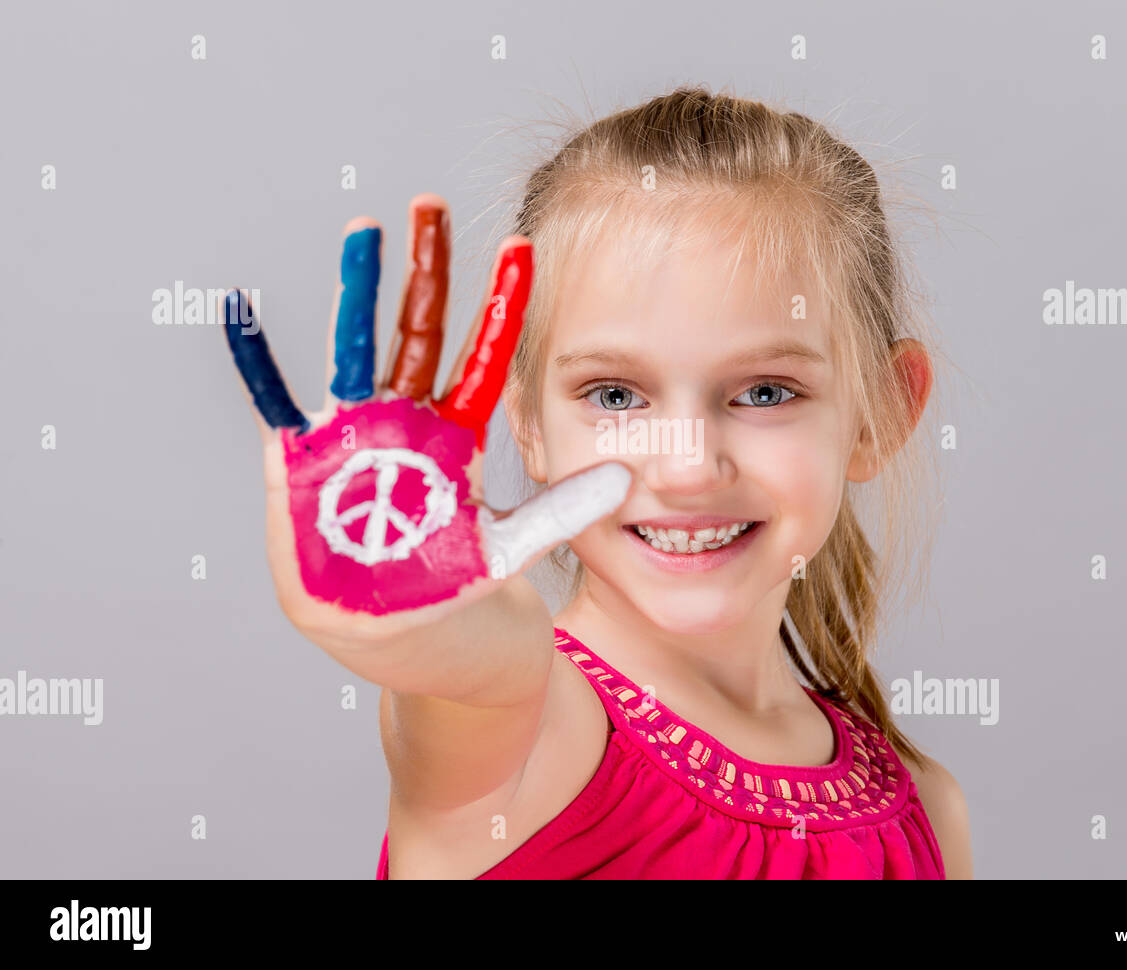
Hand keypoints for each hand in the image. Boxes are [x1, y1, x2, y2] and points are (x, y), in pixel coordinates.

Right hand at [221, 194, 629, 638]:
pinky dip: (258, 362)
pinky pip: (274, 411)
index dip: (500, 306)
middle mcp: (405, 434)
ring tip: (364, 231)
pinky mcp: (306, 474)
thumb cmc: (472, 606)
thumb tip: (629, 473)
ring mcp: (353, 448)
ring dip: (357, 295)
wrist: (421, 662)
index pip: (481, 359)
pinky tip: (240, 308)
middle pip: (415, 338)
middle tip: (433, 203)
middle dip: (423, 273)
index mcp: (455, 443)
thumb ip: (561, 509)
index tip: (521, 246)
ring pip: (354, 356)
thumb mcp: (519, 552)